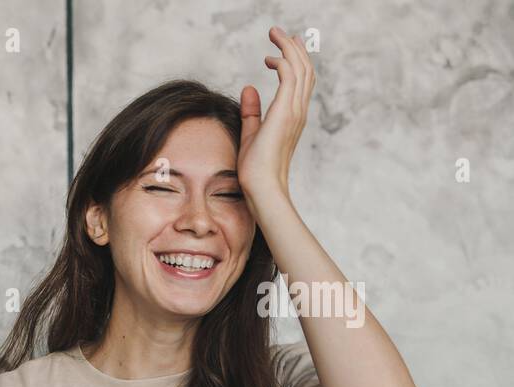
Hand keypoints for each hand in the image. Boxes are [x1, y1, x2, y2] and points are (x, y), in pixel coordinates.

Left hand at [238, 26, 314, 212]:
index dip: (294, 61)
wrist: (261, 187)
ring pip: (300, 69)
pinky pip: (289, 77)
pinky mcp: (285, 112)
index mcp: (292, 116)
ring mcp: (294, 111)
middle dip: (294, 48)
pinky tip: (270, 58)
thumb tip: (248, 88)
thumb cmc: (256, 169)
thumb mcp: (251, 133)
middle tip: (280, 33)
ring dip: (288, 48)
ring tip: (276, 34)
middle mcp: (298, 111)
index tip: (279, 50)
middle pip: (304, 70)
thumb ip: (251, 111)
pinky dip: (283, 61)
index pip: (300, 81)